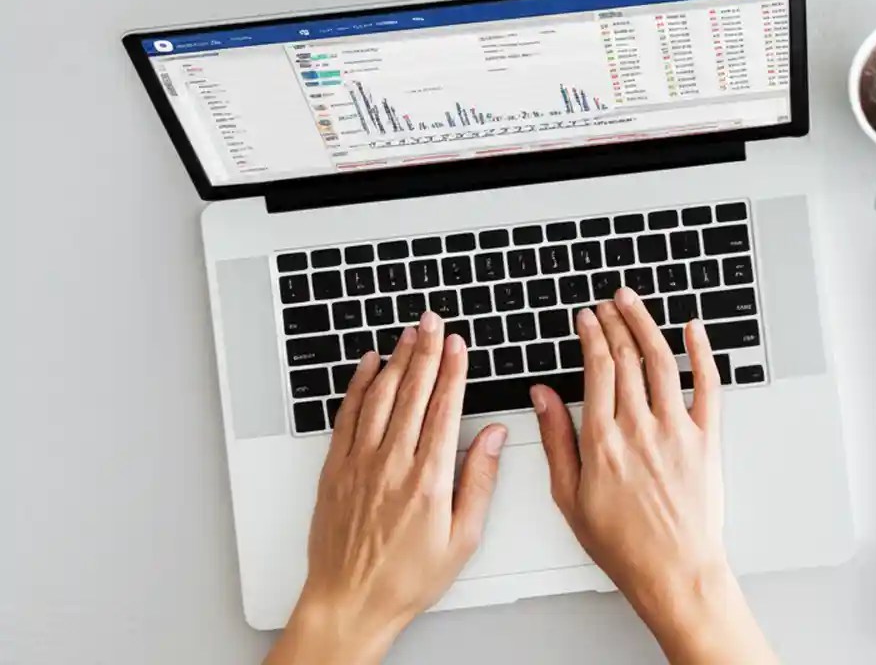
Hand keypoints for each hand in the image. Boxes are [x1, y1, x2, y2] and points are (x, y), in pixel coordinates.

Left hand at [266, 313, 507, 664]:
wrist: (350, 601)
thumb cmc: (407, 578)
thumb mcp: (462, 539)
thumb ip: (479, 483)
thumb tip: (492, 439)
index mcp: (428, 480)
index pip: (443, 409)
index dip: (452, 371)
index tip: (458, 344)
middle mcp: (391, 464)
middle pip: (412, 393)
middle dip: (426, 352)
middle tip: (433, 322)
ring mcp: (359, 464)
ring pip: (379, 397)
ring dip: (396, 360)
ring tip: (409, 334)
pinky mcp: (335, 469)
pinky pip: (347, 416)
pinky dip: (358, 386)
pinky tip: (368, 366)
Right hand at [531, 288, 775, 663]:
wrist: (674, 571)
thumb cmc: (622, 544)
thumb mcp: (569, 496)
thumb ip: (556, 440)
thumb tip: (542, 396)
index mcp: (602, 440)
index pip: (596, 369)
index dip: (590, 336)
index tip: (586, 318)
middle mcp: (639, 427)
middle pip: (626, 357)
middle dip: (614, 322)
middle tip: (608, 304)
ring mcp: (676, 430)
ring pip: (660, 360)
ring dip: (646, 324)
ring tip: (634, 303)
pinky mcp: (706, 439)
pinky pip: (707, 385)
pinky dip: (701, 353)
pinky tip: (693, 330)